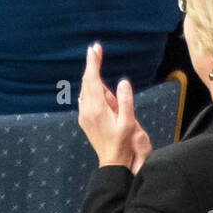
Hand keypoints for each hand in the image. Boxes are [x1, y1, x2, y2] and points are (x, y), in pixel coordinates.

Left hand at [77, 43, 151, 171]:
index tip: (94, 49)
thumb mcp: (128, 123)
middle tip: (96, 49)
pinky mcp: (85, 119)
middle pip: (87, 82)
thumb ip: (125, 101)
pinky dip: (91, 87)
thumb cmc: (122, 143)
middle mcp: (86, 109)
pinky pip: (86, 98)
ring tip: (98, 64)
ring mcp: (84, 115)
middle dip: (91, 65)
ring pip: (85, 89)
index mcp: (96, 108)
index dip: (93, 63)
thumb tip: (123, 82)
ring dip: (91, 77)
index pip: (92, 80)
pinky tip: (99, 87)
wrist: (112, 162)